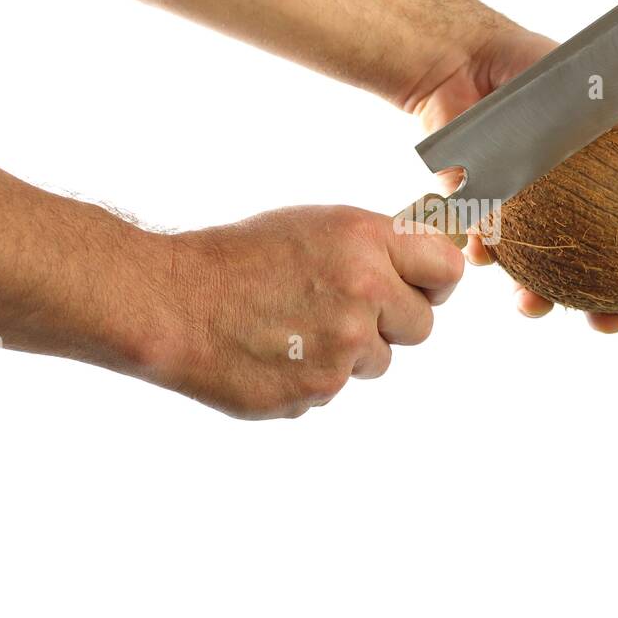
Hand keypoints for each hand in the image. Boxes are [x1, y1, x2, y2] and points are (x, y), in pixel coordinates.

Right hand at [143, 206, 462, 418]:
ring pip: (377, 362)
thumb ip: (372, 248)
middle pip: (421, 325)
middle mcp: (363, 292)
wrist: (171, 302)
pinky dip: (309, 377)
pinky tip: (273, 352)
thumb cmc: (236, 259)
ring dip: (348, 353)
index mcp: (364, 241)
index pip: (446, 268)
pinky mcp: (316, 390)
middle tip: (343, 310)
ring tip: (294, 328)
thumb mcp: (313, 227)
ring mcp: (341, 347)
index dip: (434, 281)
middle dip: (391, 322)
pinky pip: (335, 389)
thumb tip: (423, 270)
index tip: (420, 287)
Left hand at [411, 26, 617, 332]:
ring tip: (535, 304)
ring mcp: (527, 221)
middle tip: (611, 323)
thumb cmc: (549, 74)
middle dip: (607, 312)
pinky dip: (484, 255)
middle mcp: (571, 216)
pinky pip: (483, 249)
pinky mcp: (478, 215)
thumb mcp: (609, 89)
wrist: (476, 59)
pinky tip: (484, 252)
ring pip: (538, 279)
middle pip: (598, 281)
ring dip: (538, 301)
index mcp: (611, 193)